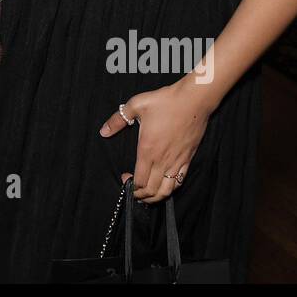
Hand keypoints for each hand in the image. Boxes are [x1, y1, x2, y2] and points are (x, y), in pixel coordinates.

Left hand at [99, 78, 212, 203]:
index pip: (139, 180)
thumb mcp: (136, 105)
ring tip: (147, 193)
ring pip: (166, 191)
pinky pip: (179, 181)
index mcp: (148, 149)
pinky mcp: (188, 159)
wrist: (193, 100)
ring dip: (155, 197)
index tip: (124, 178)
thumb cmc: (165, 101)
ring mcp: (177, 161)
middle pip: (151, 190)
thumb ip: (118, 120)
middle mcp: (163, 160)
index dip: (130, 186)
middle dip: (140, 196)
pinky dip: (170, 188)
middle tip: (134, 190)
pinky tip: (164, 185)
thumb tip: (103, 131)